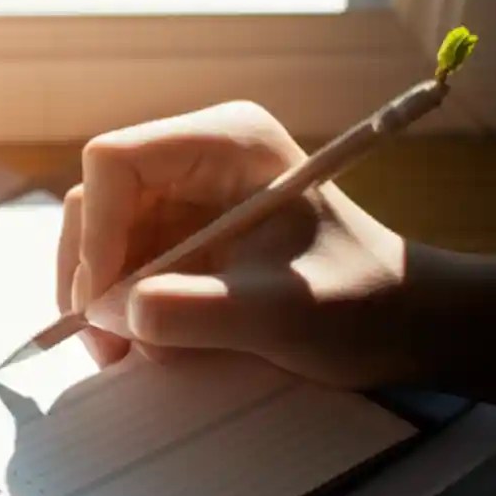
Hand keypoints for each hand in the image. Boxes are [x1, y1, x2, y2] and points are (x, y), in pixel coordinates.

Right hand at [58, 100, 421, 388]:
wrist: (404, 322)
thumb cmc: (361, 303)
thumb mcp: (281, 312)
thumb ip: (196, 311)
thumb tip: (111, 313)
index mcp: (226, 142)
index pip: (116, 162)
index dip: (97, 231)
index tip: (104, 302)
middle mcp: (196, 159)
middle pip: (97, 201)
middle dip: (91, 273)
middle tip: (106, 344)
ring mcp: (187, 198)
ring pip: (102, 238)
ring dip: (102, 298)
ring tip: (124, 353)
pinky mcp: (185, 238)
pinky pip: (124, 265)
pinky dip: (122, 308)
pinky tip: (147, 344)